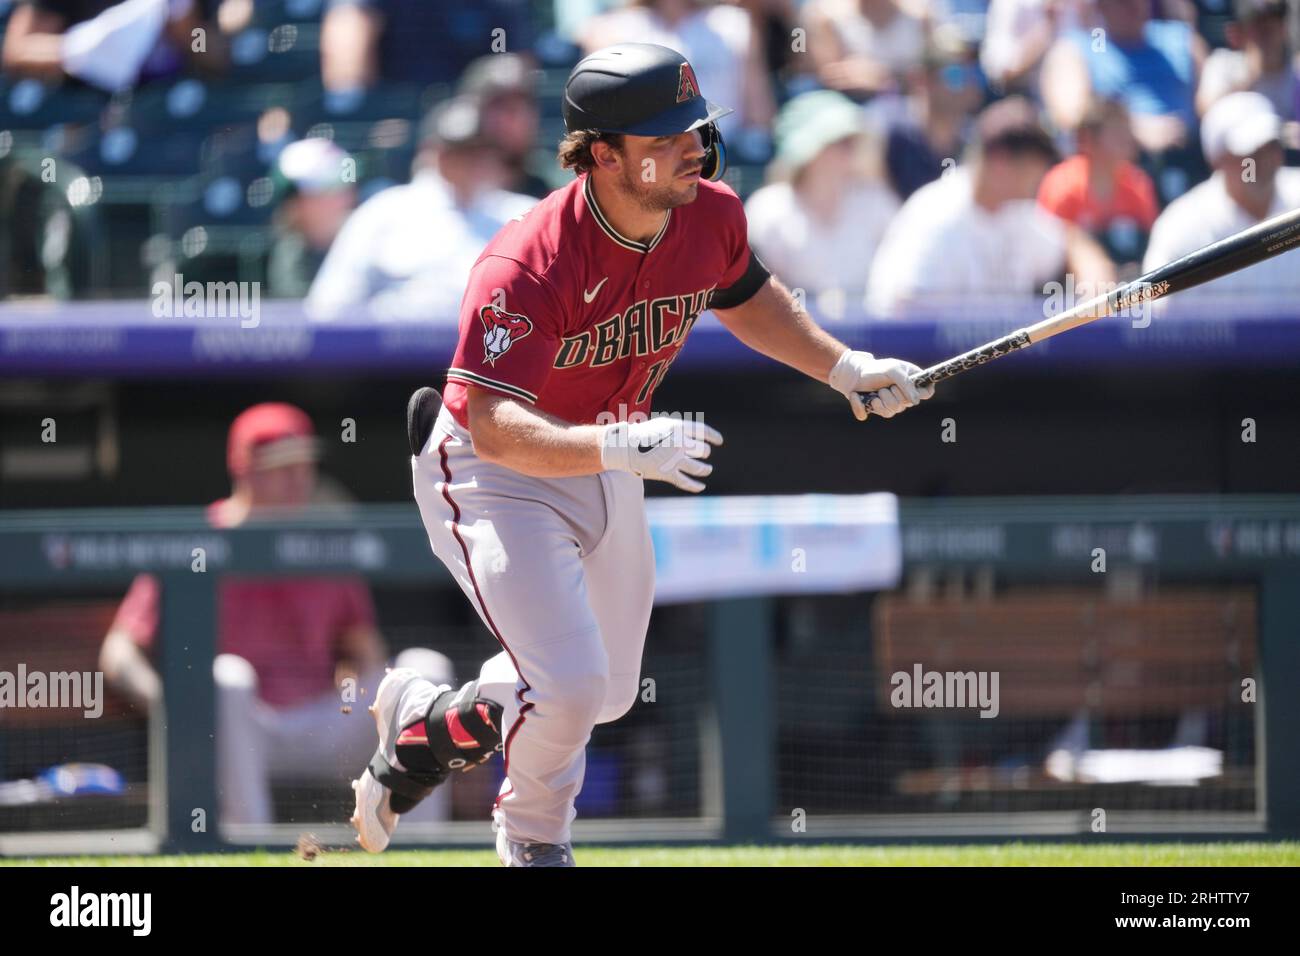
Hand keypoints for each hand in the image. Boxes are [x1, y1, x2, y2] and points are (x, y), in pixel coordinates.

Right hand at [601, 417, 723, 492]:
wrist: (624, 447)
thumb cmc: (643, 434)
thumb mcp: (662, 425)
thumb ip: (679, 430)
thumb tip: (696, 440)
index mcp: (678, 428)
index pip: (703, 431)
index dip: (713, 437)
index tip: (719, 441)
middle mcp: (679, 443)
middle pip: (703, 450)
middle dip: (704, 452)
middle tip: (703, 454)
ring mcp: (674, 459)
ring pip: (699, 467)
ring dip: (705, 469)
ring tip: (707, 469)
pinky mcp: (667, 473)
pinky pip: (686, 482)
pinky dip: (695, 485)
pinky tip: (701, 486)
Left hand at [828, 349, 933, 420]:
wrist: (854, 373)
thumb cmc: (877, 368)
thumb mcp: (893, 370)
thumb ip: (906, 383)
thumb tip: (915, 401)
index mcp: (911, 383)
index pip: (927, 392)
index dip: (921, 393)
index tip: (912, 390)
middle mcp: (903, 396)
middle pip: (907, 404)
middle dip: (893, 394)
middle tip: (886, 385)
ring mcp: (890, 405)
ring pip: (890, 412)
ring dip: (880, 400)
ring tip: (875, 391)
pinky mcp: (874, 410)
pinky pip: (867, 414)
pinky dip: (859, 405)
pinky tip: (858, 396)